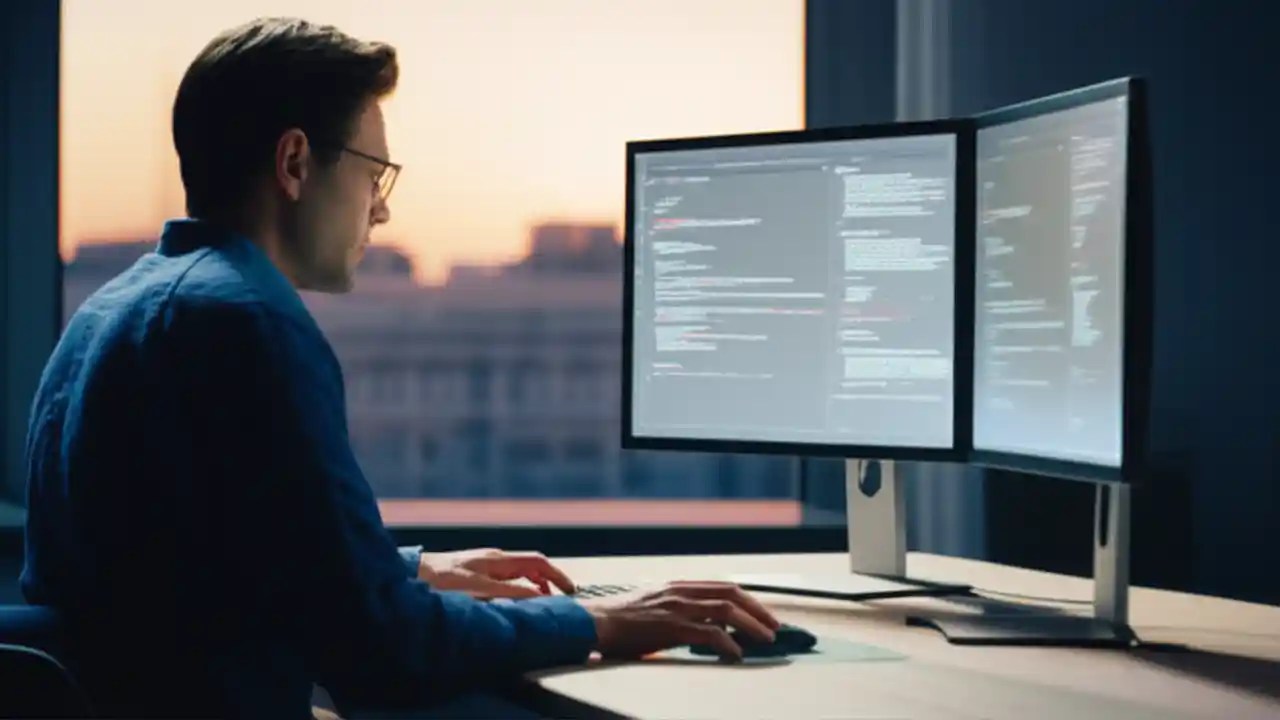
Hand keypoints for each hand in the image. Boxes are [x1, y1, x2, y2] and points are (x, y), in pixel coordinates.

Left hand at [417, 548, 576, 598]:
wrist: (409, 575)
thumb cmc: (440, 582)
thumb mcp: (478, 589)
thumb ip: (509, 592)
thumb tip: (538, 594)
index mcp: (498, 559)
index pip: (538, 562)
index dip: (558, 576)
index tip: (571, 592)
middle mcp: (493, 558)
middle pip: (531, 566)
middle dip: (549, 581)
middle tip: (559, 601)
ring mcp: (483, 564)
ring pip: (518, 573)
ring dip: (533, 586)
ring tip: (538, 605)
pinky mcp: (473, 572)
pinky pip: (504, 579)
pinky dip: (517, 589)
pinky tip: (512, 603)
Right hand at [580, 581, 781, 661]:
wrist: (595, 622)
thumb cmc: (621, 621)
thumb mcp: (655, 605)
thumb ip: (679, 609)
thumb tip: (705, 624)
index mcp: (678, 586)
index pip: (723, 586)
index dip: (748, 599)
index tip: (763, 613)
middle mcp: (681, 592)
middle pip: (731, 594)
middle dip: (757, 610)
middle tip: (774, 627)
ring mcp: (676, 608)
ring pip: (726, 611)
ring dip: (751, 625)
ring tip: (765, 640)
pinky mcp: (670, 626)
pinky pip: (709, 633)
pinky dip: (728, 644)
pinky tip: (736, 655)